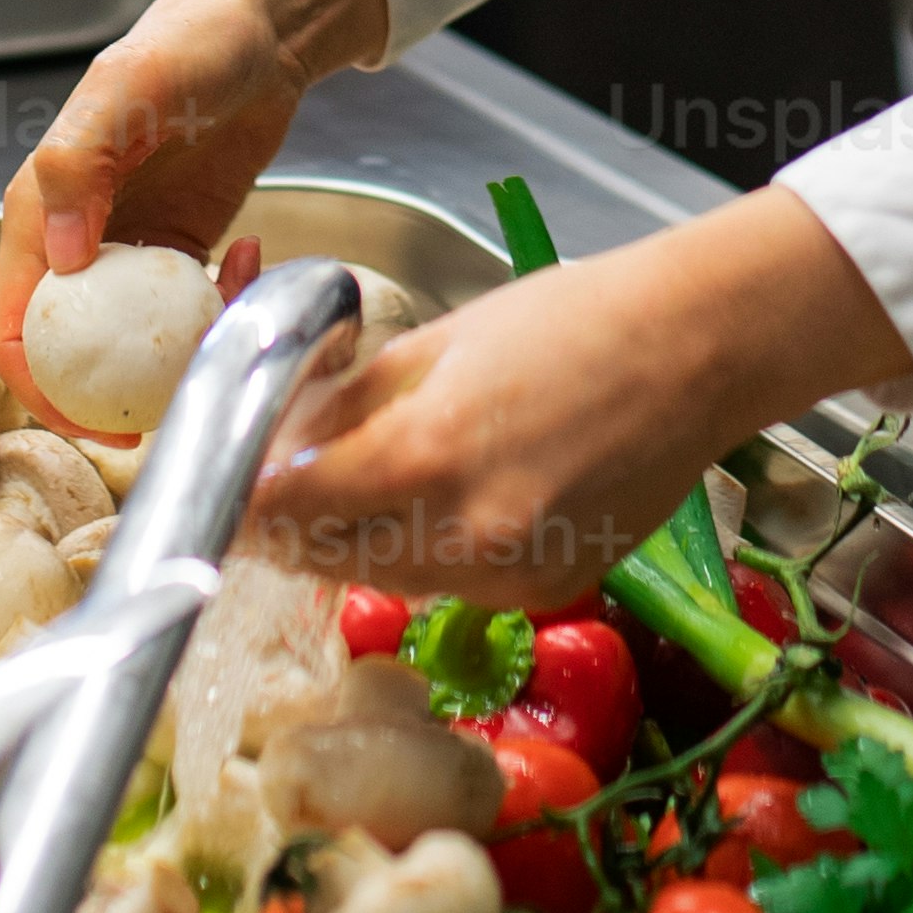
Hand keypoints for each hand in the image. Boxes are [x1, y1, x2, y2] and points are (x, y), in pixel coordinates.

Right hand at [0, 0, 391, 372]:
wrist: (262, 28)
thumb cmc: (190, 43)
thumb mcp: (129, 90)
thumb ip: (78, 162)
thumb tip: (63, 257)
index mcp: (39, 211)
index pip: (11, 331)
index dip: (39, 391)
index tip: (97, 420)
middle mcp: (75, 238)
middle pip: (69, 355)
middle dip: (116, 392)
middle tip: (179, 392)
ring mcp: (127, 247)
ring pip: (133, 342)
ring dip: (181, 349)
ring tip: (233, 304)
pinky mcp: (178, 247)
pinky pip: (186, 308)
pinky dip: (221, 304)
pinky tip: (254, 257)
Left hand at [250, 191, 912, 608]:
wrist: (695, 348)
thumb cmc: (570, 321)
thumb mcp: (433, 343)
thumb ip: (345, 407)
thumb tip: (276, 448)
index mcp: (428, 455)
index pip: (292, 512)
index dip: (243, 505)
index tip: (218, 493)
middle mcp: (468, 533)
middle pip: (331, 561)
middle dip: (293, 530)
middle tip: (271, 494)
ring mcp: (514, 573)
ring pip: (391, 582)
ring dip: (358, 545)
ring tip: (362, 487)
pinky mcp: (548, 590)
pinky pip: (456, 588)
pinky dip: (430, 556)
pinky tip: (449, 500)